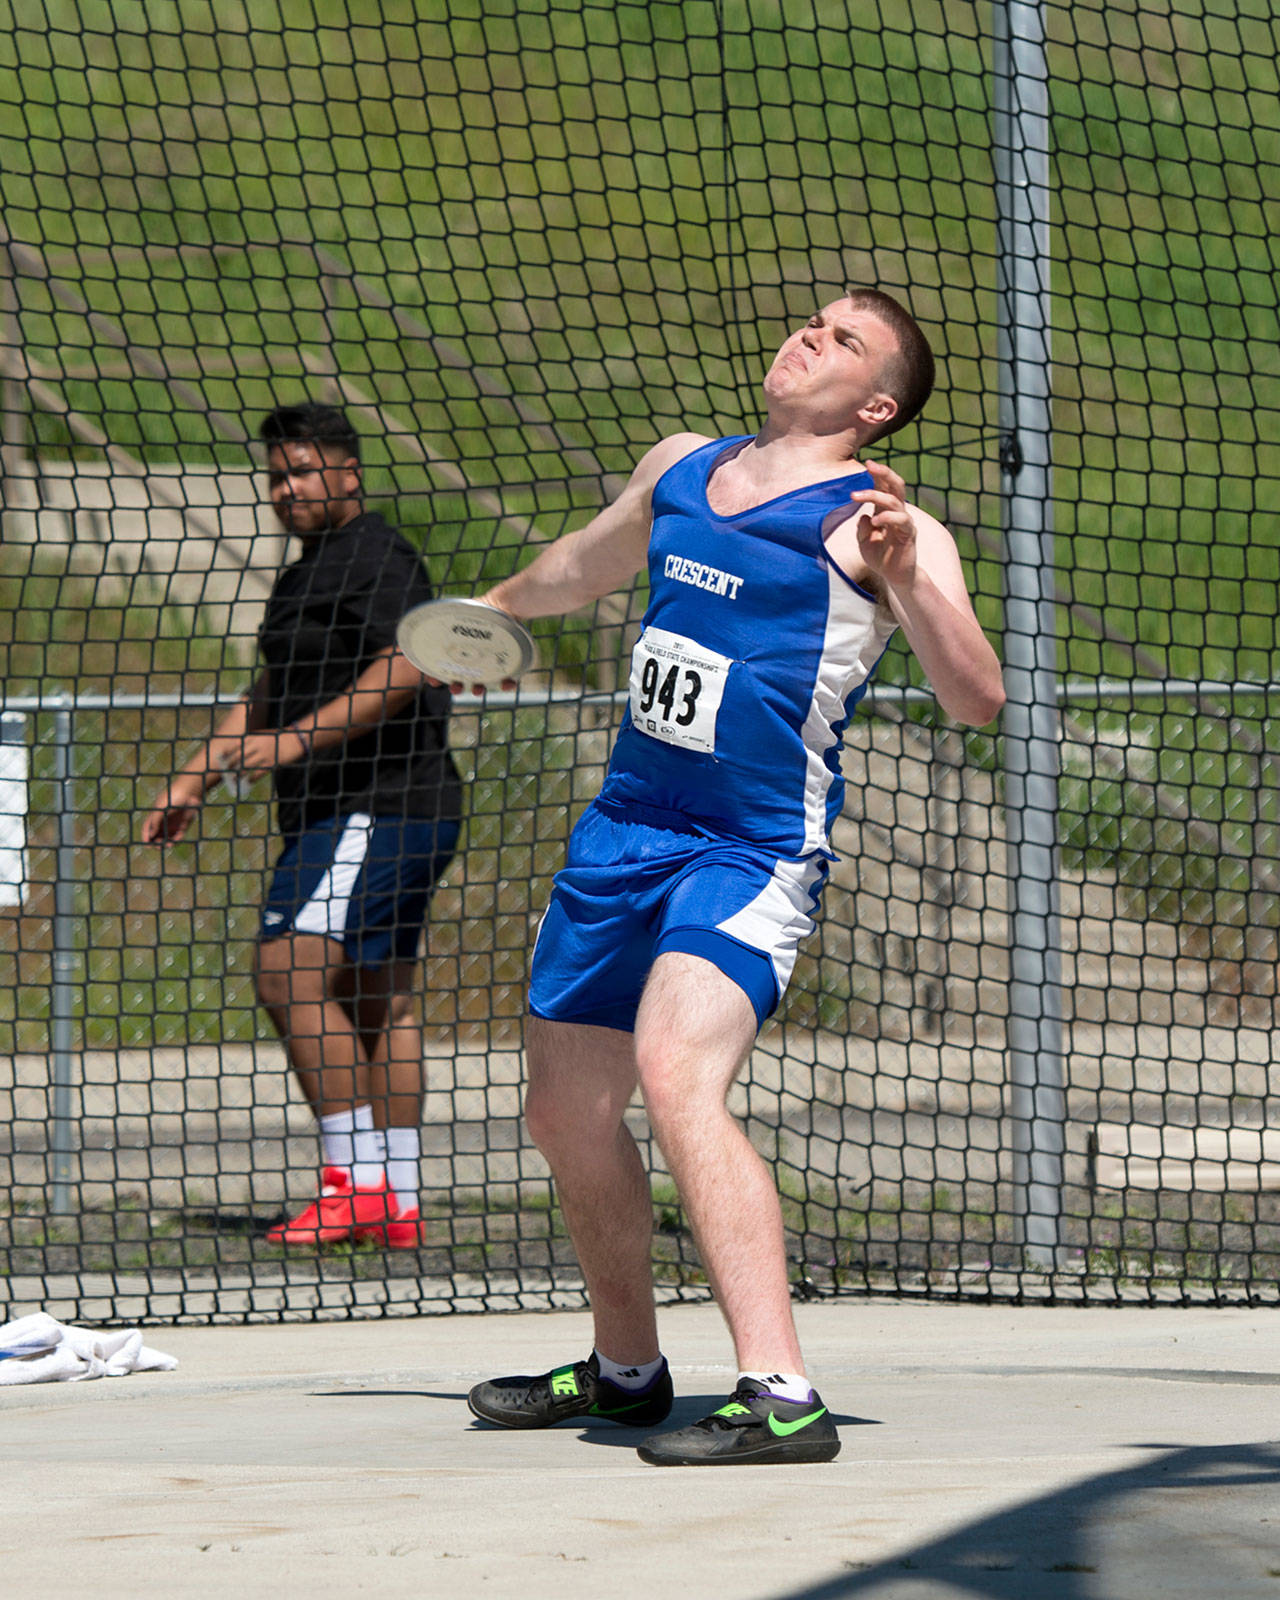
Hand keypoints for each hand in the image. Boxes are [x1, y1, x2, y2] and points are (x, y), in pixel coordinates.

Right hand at [140, 773, 206, 844]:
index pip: (148, 827)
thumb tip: (150, 834)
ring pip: (168, 836)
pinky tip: (177, 840)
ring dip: (167, 842)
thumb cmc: (173, 796)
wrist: (191, 791)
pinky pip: (179, 835)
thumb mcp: (161, 808)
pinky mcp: (184, 824)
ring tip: (168, 845)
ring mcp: (174, 822)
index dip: (146, 836)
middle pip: (158, 834)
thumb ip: (155, 821)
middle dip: (156, 841)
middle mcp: (164, 820)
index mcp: (156, 815)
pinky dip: (177, 838)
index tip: (146, 844)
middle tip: (157, 847)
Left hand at [227, 728, 310, 780]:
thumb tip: (242, 755)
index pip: (236, 744)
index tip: (221, 757)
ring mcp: (264, 754)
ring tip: (233, 779)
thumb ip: (253, 743)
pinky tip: (248, 783)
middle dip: (231, 765)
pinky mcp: (272, 763)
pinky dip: (252, 778)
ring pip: (246, 766)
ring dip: (238, 774)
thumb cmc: (279, 739)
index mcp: (254, 737)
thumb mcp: (264, 736)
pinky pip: (258, 772)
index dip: (227, 752)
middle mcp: (257, 745)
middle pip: (239, 757)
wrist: (296, 739)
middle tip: (225, 772)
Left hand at [849, 460, 918, 590]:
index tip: (867, 463)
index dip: (878, 474)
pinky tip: (875, 521)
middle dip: (884, 473)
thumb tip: (863, 515)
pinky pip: (901, 520)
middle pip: (896, 485)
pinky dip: (887, 517)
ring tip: (855, 496)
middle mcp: (898, 512)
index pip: (885, 487)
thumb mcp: (864, 542)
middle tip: (869, 465)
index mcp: (886, 511)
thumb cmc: (881, 558)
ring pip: (894, 500)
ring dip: (874, 495)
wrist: (895, 576)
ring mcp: (904, 522)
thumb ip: (862, 529)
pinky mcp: (908, 534)